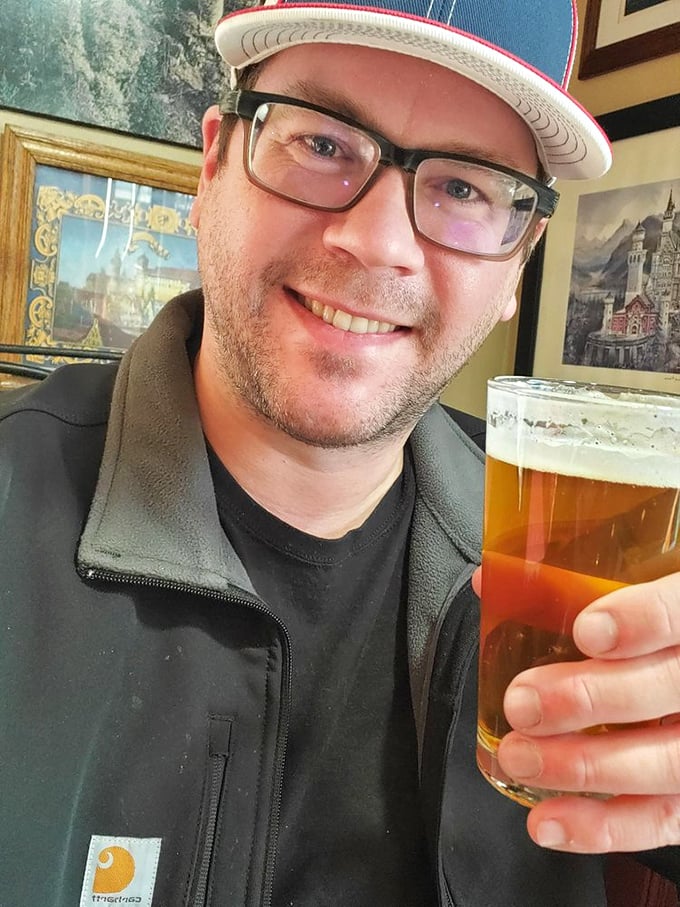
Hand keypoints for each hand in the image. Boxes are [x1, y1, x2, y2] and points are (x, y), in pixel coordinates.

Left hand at [474, 568, 679, 852]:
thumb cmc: (647, 622)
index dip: (641, 620)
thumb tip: (488, 581)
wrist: (673, 658)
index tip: (588, 631)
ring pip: (667, 762)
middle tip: (524, 703)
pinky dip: (603, 828)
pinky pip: (662, 820)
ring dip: (586, 767)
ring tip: (521, 758)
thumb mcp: (630, 579)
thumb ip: (567, 577)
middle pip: (670, 689)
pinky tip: (548, 822)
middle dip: (591, 699)